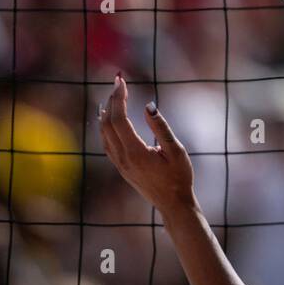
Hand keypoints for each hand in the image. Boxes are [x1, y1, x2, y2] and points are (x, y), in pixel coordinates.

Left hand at [98, 74, 194, 213]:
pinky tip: (109, 117)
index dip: (118, 98)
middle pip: (107, 123)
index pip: (119, 119)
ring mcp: (119, 164)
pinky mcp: (121, 167)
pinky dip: (105, 125)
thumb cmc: (179, 177)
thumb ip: (161, 128)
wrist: (173, 204)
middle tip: (119, 82)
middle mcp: (123, 158)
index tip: (122, 80)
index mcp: (136, 153)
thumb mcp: (176, 151)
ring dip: (106, 111)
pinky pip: (106, 141)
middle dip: (111, 100)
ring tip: (114, 94)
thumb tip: (149, 106)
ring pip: (103, 132)